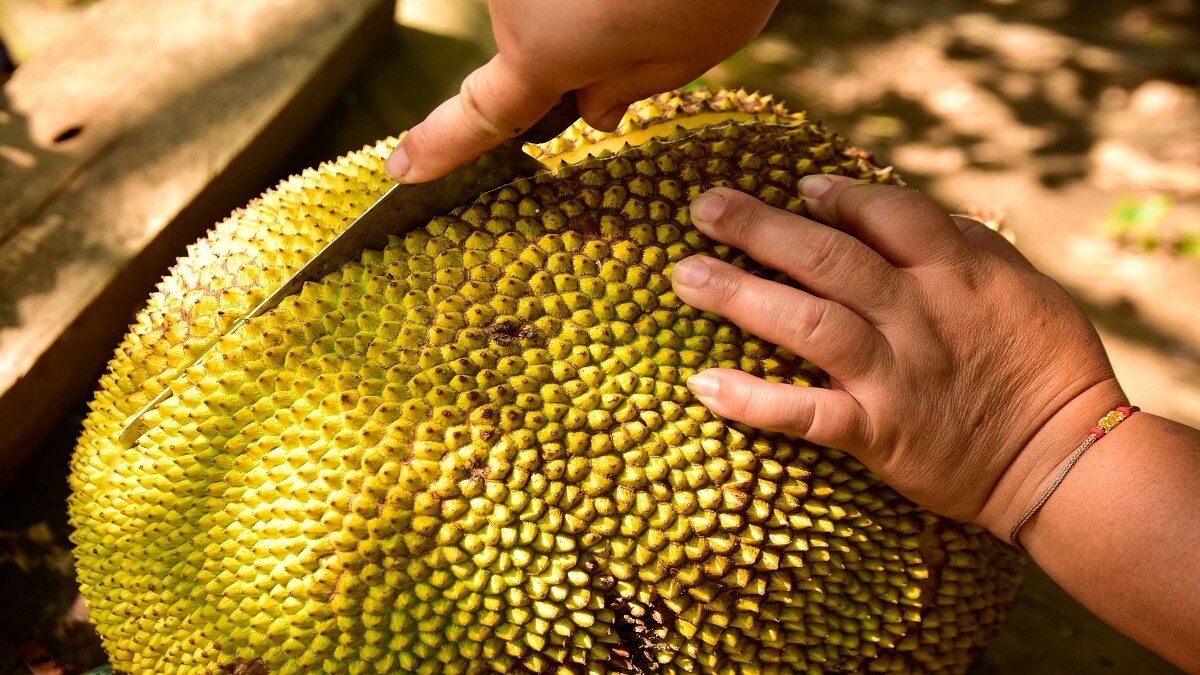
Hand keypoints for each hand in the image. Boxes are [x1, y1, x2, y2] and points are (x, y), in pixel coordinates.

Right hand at [386, 0, 777, 181]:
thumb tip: (590, 109)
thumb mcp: (683, 55)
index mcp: (540, 53)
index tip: (401, 170)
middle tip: (646, 24)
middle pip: (529, 44)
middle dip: (578, 48)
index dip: (437, 147)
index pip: (479, 115)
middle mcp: (509, 2)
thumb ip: (624, 89)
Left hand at [670, 175, 1125, 533]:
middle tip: (703, 207)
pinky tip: (704, 383)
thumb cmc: (1045, 364)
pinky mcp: (879, 432)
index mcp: (956, 273)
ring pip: (809, 325)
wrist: (1065, 458)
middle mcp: (918, 316)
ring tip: (685, 277)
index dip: (840, 198)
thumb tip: (904, 209)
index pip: (890, 216)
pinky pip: (808, 414)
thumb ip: (959, 243)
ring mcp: (895, 375)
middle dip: (761, 229)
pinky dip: (754, 400)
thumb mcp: (1018, 284)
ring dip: (740, 298)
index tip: (799, 189)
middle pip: (830, 260)